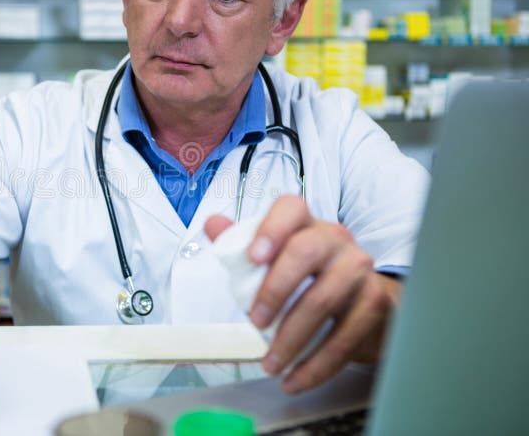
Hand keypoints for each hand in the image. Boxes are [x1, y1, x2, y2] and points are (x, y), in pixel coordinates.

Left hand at [205, 196, 400, 394]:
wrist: (368, 301)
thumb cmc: (311, 277)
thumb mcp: (275, 259)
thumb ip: (241, 242)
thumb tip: (213, 225)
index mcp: (306, 224)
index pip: (290, 209)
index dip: (271, 228)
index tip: (253, 257)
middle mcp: (335, 240)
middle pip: (304, 252)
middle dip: (273, 290)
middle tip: (255, 322)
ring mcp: (359, 270)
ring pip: (322, 300)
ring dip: (290, 339)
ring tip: (270, 363)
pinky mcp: (375, 303)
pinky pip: (344, 337)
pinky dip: (316, 365)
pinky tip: (296, 379)